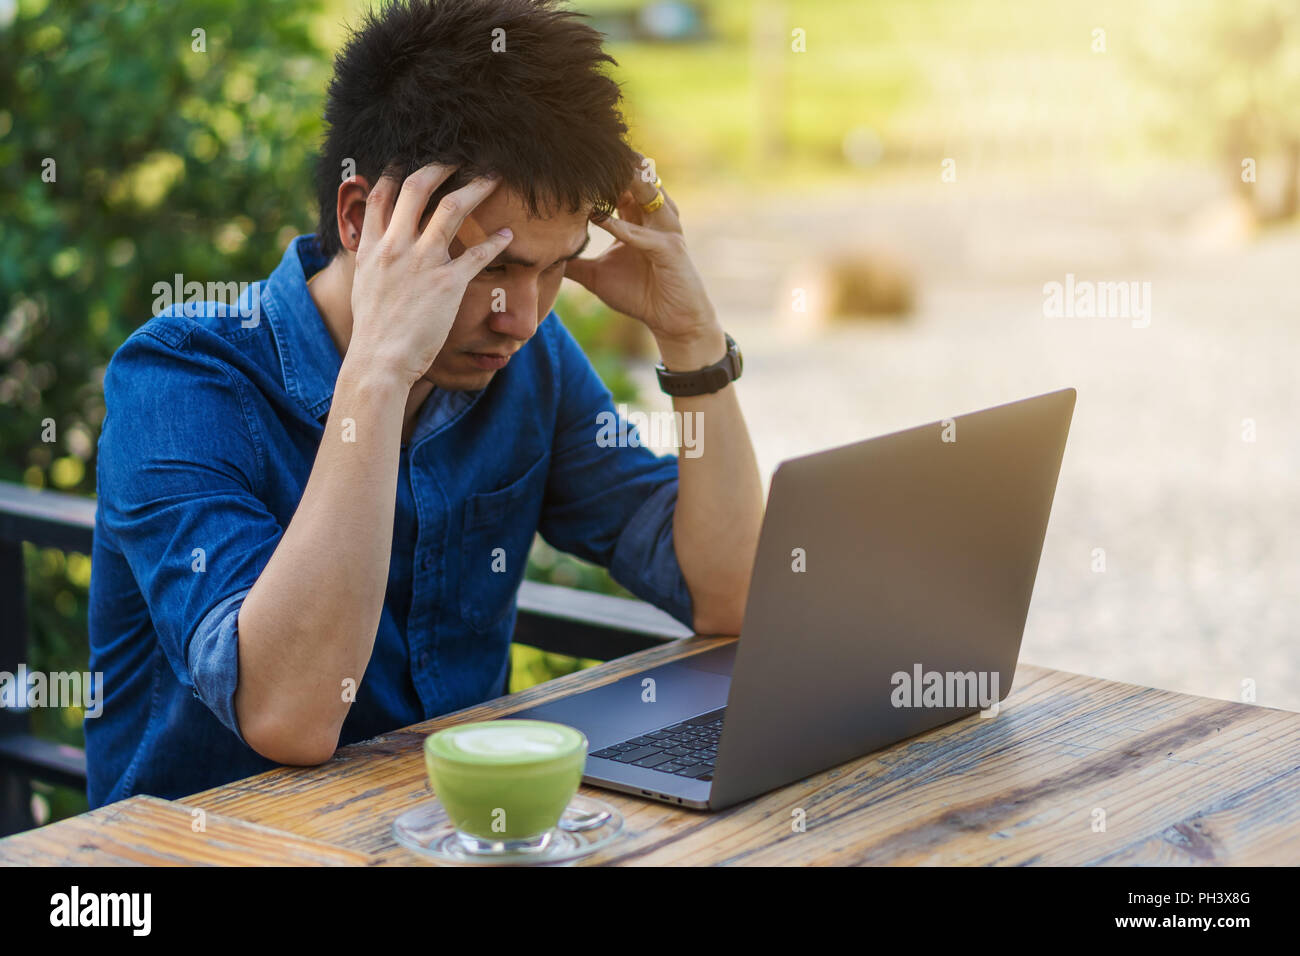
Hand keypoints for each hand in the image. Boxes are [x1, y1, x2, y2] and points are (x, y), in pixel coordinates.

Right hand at [346, 164, 512, 386]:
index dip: (398, 170)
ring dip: (475, 188)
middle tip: (461, 157)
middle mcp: (396, 246)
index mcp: (372, 247)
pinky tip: (508, 235)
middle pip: (418, 187)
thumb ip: (371, 260)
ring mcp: (422, 263)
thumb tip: (374, 248)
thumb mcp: (362, 286)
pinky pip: (478, 254)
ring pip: (451, 209)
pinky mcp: (448, 284)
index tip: (415, 160)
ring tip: (494, 177)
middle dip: (442, 166)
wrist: (379, 361)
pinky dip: (496, 242)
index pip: (382, 194)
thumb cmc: (374, 331)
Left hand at [563, 158, 717, 345]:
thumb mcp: (597, 277)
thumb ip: (575, 265)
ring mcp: (666, 231)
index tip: (571, 162)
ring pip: (647, 197)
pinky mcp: (671, 251)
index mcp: (638, 221)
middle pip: (637, 181)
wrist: (672, 321)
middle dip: (615, 166)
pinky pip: (644, 236)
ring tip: (600, 168)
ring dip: (625, 183)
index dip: (599, 175)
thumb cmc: (640, 296)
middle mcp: (654, 219)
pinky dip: (624, 228)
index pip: (619, 187)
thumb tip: (544, 260)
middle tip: (585, 148)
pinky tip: (602, 220)